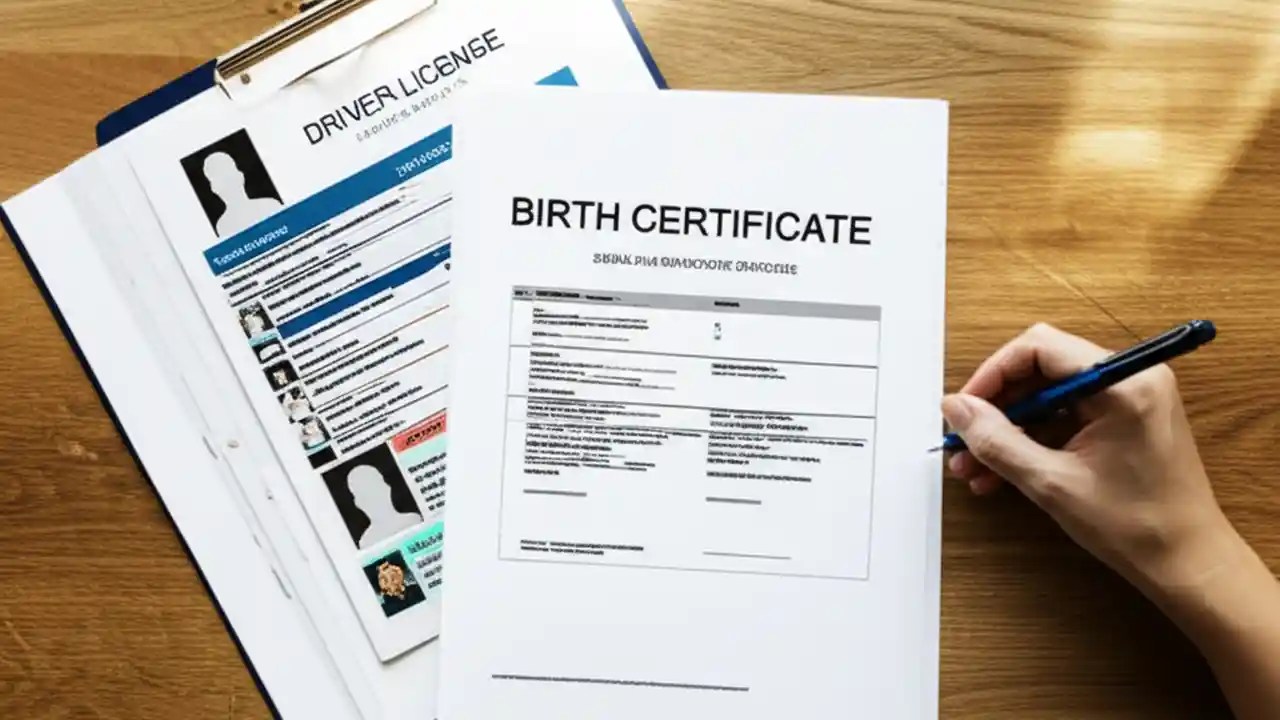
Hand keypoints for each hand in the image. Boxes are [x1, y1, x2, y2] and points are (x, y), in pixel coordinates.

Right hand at [941, 323, 1236, 596]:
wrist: (1189, 564)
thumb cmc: (1135, 527)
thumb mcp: (1052, 483)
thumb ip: (997, 441)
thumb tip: (955, 408)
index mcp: (1123, 384)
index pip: (1039, 348)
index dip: (992, 374)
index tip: (963, 409)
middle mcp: (1131, 378)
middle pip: (1042, 369)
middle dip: (997, 407)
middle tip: (963, 442)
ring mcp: (1131, 398)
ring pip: (1049, 395)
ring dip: (1009, 428)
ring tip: (974, 467)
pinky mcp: (1126, 419)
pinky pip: (1067, 415)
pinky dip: (1033, 438)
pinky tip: (1002, 471)